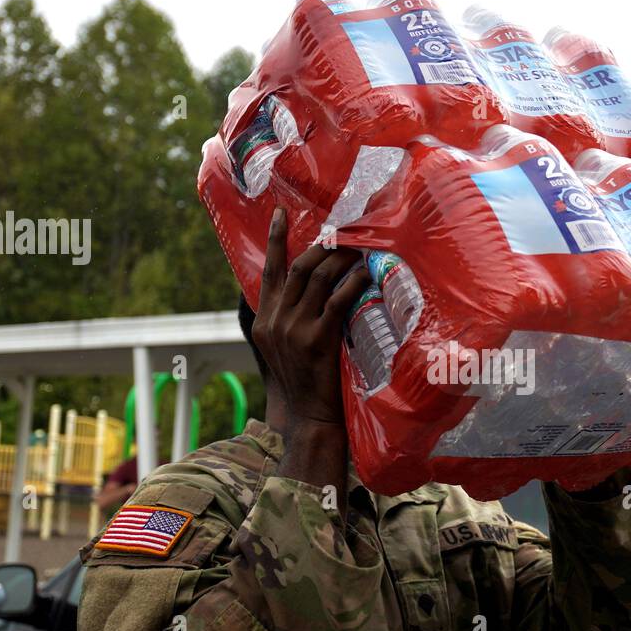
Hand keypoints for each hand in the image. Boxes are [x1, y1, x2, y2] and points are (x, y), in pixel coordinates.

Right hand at [253, 208, 369, 430]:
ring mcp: (294, 330)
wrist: (310, 418)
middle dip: (321, 245)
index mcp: (264, 322)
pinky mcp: (317, 341)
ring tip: (359, 248)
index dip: (274, 239)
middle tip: (342, 232)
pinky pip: (337, 300)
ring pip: (318, 278)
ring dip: (341, 258)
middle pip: (298, 268)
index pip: (269, 271)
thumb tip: (300, 289)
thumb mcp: (282, 350)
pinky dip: (353, 282)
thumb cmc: (304, 384)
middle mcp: (275, 322)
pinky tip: (366, 273)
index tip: (279, 213)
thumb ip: (285, 320)